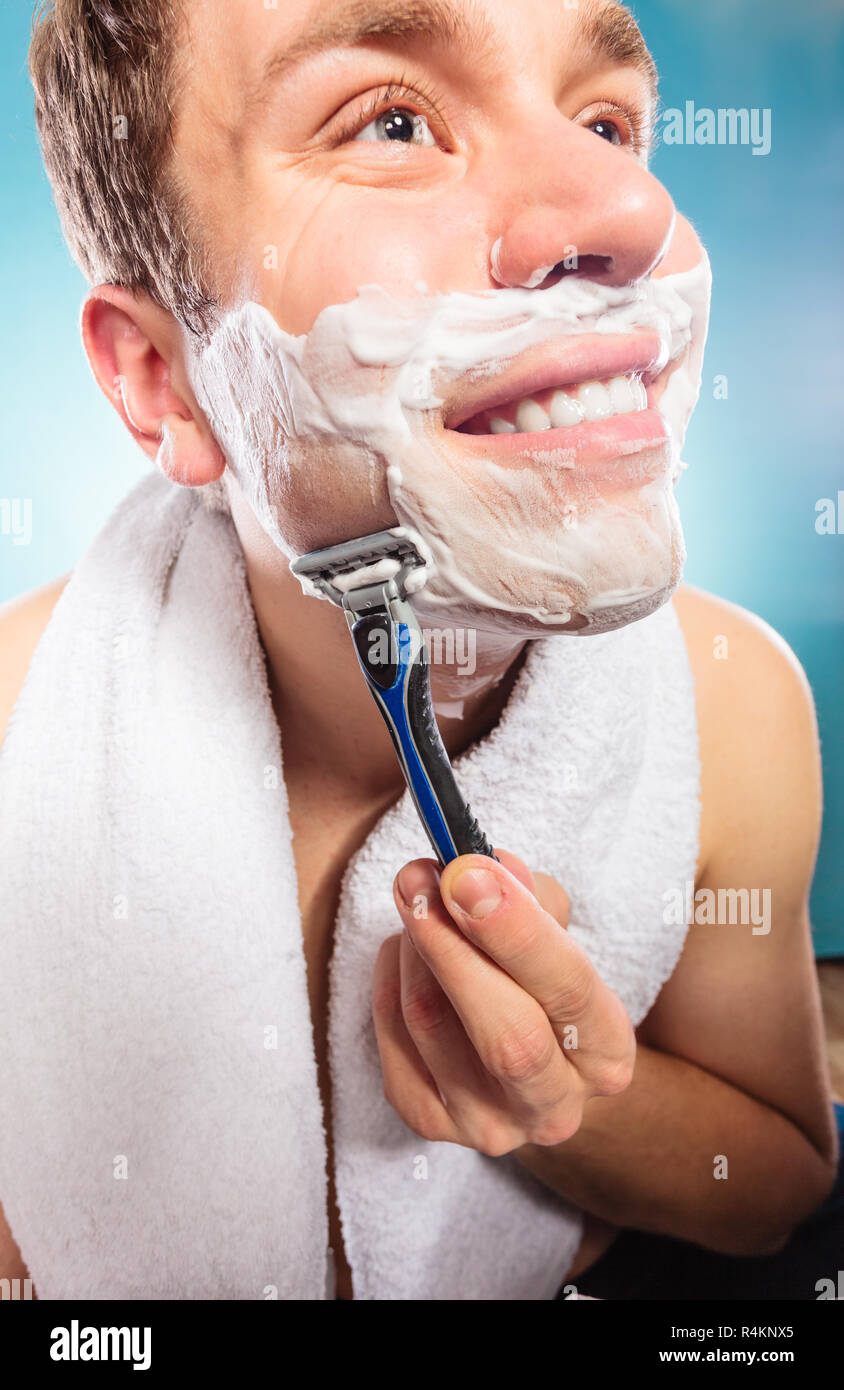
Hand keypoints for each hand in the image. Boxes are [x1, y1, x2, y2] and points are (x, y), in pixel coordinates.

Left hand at [372, 850, 635, 1156]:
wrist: (521, 1060)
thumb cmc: (541, 981)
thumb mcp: (556, 932)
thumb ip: (528, 898)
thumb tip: (481, 869)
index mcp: (606, 1054)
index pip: (569, 990)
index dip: (516, 928)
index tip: (467, 871)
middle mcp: (556, 1105)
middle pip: (508, 1035)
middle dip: (454, 946)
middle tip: (420, 880)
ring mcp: (491, 1124)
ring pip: (433, 1027)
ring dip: (414, 947)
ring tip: (416, 898)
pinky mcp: (431, 1122)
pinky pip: (394, 1042)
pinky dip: (389, 980)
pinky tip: (401, 949)